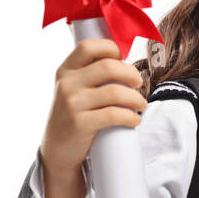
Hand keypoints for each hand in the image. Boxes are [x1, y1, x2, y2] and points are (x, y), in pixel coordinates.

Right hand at [39, 38, 146, 177]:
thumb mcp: (72, 90)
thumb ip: (89, 74)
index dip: (111, 49)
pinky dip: (131, 117)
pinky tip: (135, 120)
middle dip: (131, 74)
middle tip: (139, 84)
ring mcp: (72, 103)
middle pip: (108, 66)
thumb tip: (124, 63)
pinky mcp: (80, 124)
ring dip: (136, 98)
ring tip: (141, 105)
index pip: (89, 46)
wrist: (57, 150)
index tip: (123, 61)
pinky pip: (114, 114)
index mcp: (65, 70)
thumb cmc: (73, 117)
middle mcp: (66, 83)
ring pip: (115, 92)